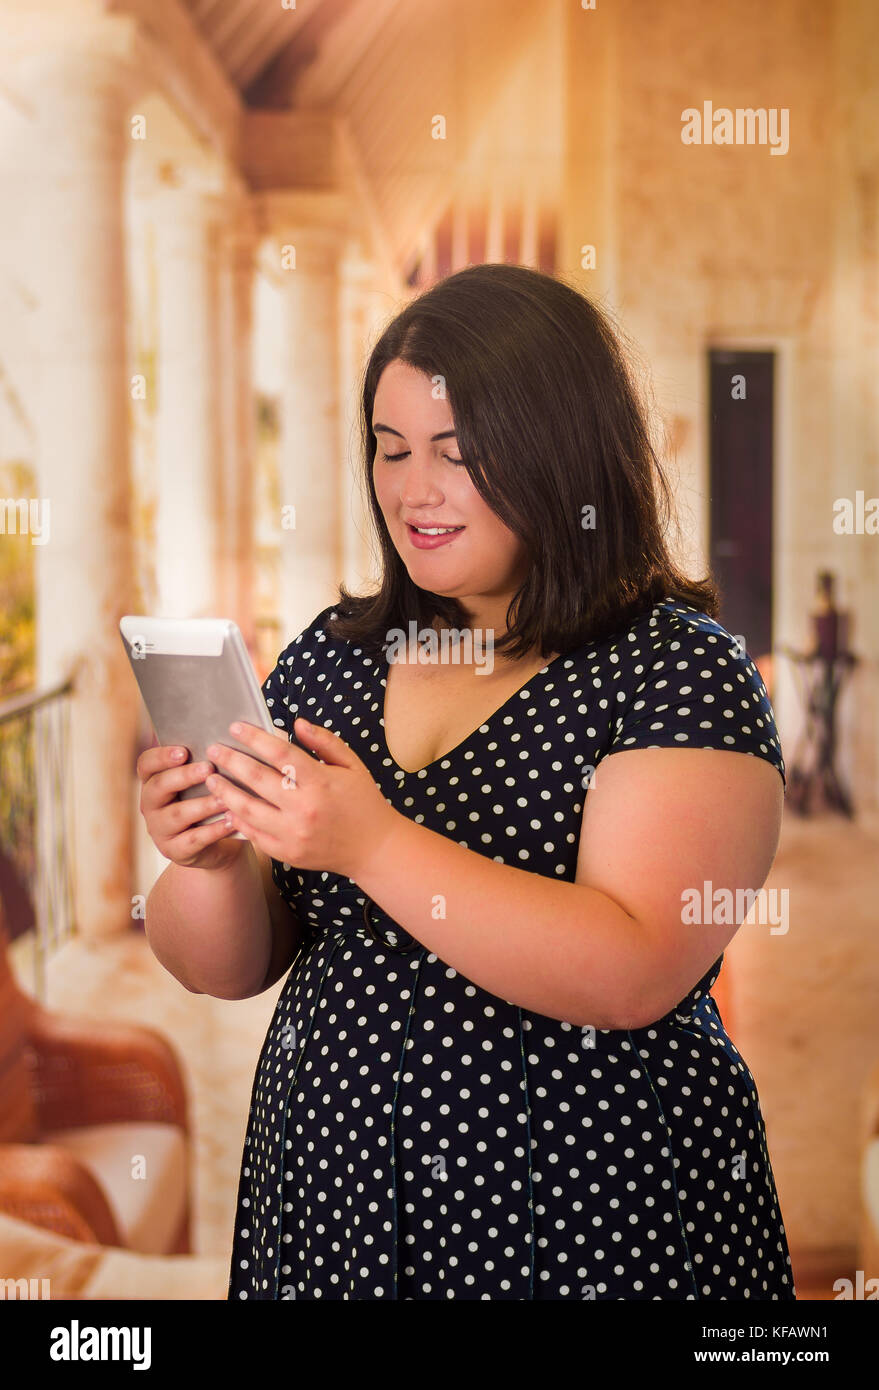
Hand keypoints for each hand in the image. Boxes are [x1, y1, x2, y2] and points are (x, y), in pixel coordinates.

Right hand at [136, 744, 247, 870]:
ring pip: (177, 815)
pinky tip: (231, 821)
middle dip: (183, 776)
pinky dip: (213, 830)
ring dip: (202, 804)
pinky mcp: (175, 851)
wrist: (214, 844)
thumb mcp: (201, 782)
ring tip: (224, 798)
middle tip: (208, 768)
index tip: (184, 751)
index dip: (161, 756)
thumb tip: (222, 744)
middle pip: (158, 787)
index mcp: (153, 781)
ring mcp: (160, 829)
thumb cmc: (207, 801)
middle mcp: (150, 805)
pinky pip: (193, 839)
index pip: (146, 764)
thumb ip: (203, 763)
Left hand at [204, 718, 399, 881]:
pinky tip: (227, 808)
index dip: (254, 738)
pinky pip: (254, 835)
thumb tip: (296, 723)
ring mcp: (294, 835)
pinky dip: (238, 820)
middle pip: (257, 780)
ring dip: (225, 792)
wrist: (375, 848)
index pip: (280, 753)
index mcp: (321, 783)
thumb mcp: (352, 765)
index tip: (235, 727)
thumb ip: (324, 742)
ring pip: (247, 810)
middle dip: (231, 762)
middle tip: (214, 750)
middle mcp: (304, 809)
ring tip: (211, 779)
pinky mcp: (288, 854)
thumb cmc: (364, 802)